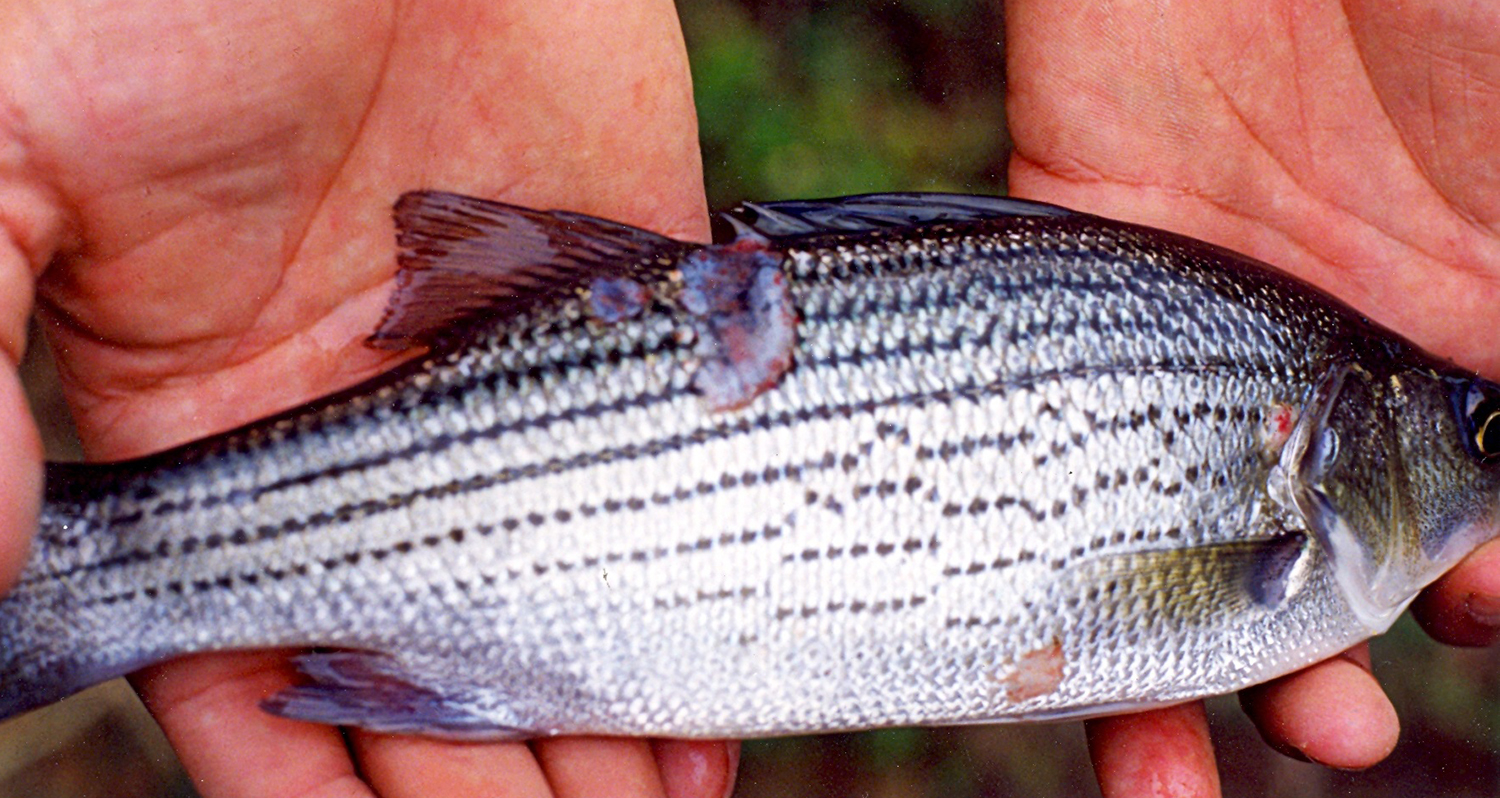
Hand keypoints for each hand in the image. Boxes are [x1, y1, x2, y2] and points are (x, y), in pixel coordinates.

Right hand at [0, 1, 735, 795]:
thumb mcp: (6, 158)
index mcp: (202, 427)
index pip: (252, 661)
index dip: (305, 778)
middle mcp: (363, 427)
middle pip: (425, 662)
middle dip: (477, 782)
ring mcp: (507, 377)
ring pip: (560, 603)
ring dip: (593, 731)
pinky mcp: (634, 307)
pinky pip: (676, 485)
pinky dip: (693, 602)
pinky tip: (715, 718)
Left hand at [1006, 0, 1499, 793]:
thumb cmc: (1458, 7)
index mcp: (1468, 322)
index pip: (1467, 510)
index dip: (1470, 596)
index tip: (1467, 632)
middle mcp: (1332, 341)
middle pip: (1310, 546)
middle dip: (1321, 656)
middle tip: (1336, 726)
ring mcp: (1205, 310)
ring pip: (1168, 522)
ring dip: (1179, 661)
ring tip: (1181, 759)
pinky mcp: (1087, 255)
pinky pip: (1043, 422)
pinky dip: (1045, 557)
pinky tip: (1059, 656)